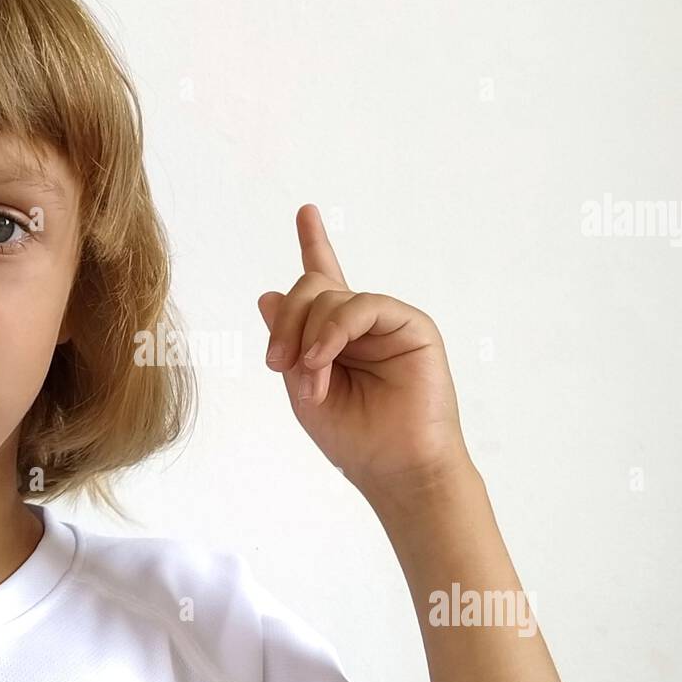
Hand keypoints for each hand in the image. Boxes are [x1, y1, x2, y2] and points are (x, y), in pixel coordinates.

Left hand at [257, 204, 473, 496]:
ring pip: (331, 296)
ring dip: (308, 339)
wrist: (396, 469)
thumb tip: (269, 294)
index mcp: (336, 337)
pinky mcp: (412, 325)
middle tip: (277, 364)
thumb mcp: (302, 389)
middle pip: (311, 287)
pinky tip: (321, 360)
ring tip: (311, 380)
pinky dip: (334, 331)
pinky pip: (364, 305)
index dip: (315, 243)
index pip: (324, 280)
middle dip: (286, 323)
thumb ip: (288, 342)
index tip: (306, 212)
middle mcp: (361, 323)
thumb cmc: (354, 438)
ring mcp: (387, 322)